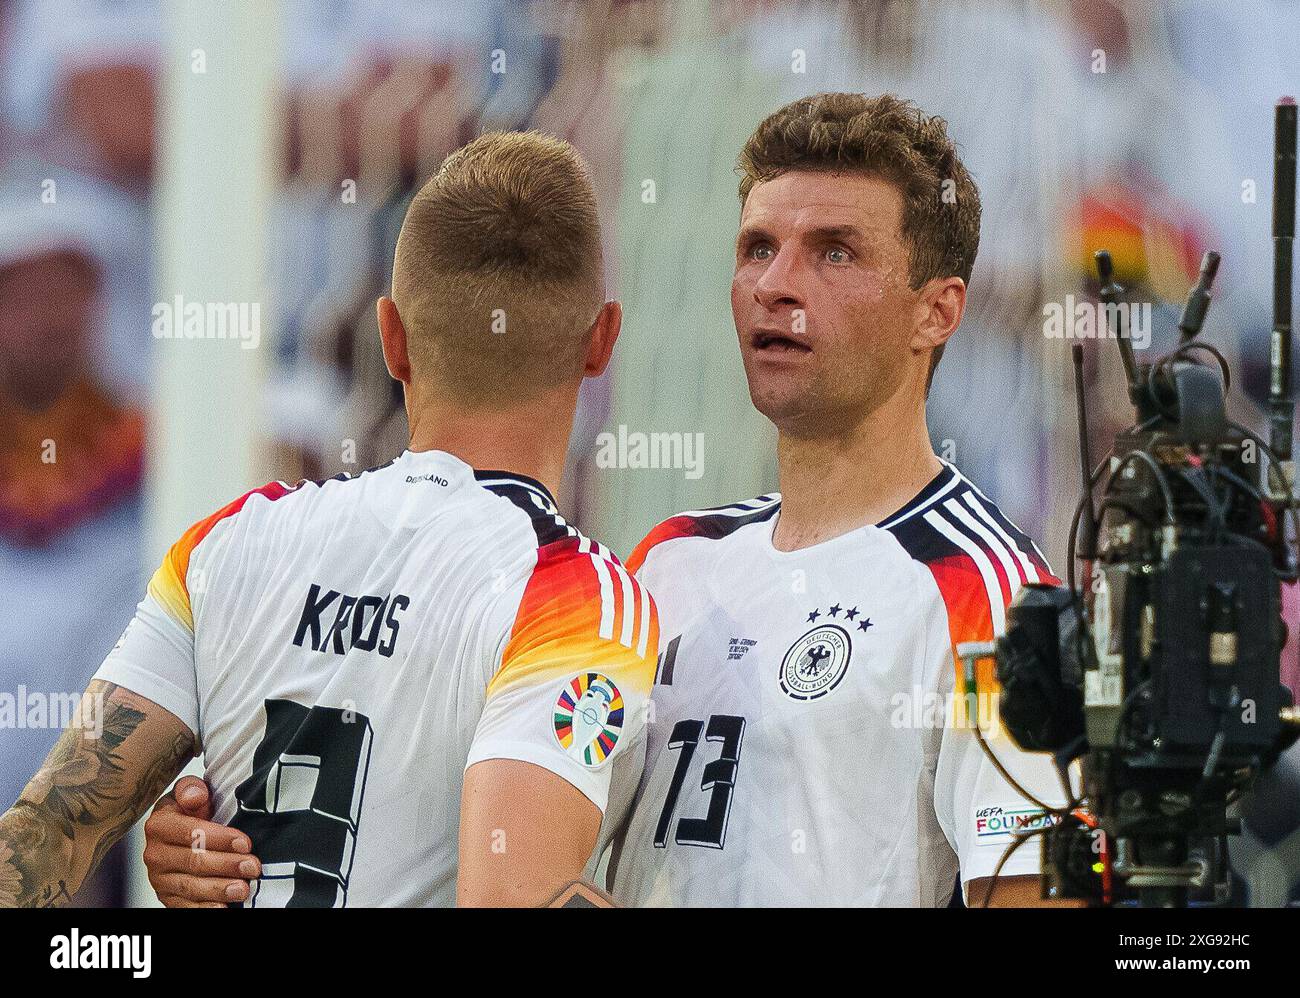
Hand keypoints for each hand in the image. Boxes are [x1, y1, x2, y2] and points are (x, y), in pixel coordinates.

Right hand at [142, 776, 259, 907]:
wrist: (179, 834)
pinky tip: (224, 908)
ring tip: (244, 889)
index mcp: (159, 825)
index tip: (245, 842)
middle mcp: (154, 854)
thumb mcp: (190, 792)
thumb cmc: (191, 810)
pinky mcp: (167, 897)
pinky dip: (206, 908)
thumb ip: (191, 789)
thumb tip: (195, 796)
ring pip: (191, 887)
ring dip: (220, 889)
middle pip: (194, 862)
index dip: (220, 839)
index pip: (192, 834)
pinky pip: (185, 907)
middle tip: (252, 867)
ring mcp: (159, 879)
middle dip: (227, 865)